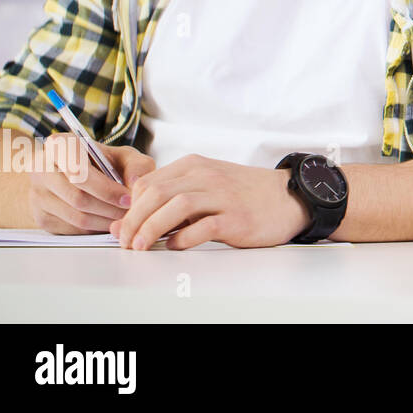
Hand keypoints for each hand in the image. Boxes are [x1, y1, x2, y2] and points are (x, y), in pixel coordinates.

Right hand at [27, 136, 155, 233]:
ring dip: (105, 222)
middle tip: (130, 213)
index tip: (128, 199)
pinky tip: (108, 221)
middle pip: (78, 198)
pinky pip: (72, 230)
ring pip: (76, 217)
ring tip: (124, 218)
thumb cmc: (104, 163)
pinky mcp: (40, 217)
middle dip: (110, 208)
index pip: (79, 173)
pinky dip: (95, 229)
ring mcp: (37, 194)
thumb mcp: (124, 156)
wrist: (78, 175)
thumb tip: (136, 183)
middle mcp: (41, 168)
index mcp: (60, 145)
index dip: (107, 189)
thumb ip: (137, 165)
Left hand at [109, 154, 310, 250]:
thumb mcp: (206, 187)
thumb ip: (170, 200)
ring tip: (141, 247)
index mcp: (195, 166)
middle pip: (156, 194)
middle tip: (125, 242)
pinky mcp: (236, 218)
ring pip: (176, 207)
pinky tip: (175, 246)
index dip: (129, 208)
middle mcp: (207, 177)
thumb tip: (127, 223)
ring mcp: (223, 196)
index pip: (147, 182)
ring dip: (151, 229)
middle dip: (133, 221)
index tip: (124, 227)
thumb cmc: (244, 194)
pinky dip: (183, 239)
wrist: (288, 197)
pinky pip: (203, 227)